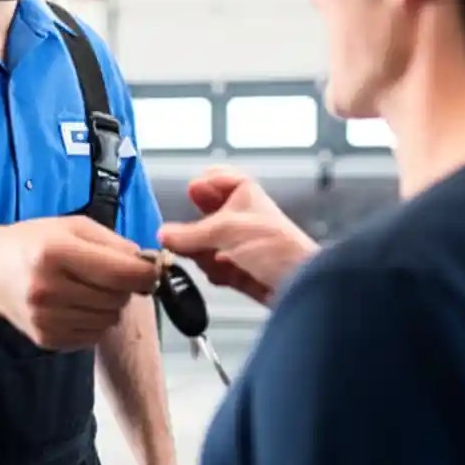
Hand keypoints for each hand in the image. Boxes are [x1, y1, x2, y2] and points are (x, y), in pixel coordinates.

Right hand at [0, 216, 159, 350]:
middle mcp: (49, 289)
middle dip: (125, 287)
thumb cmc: (34, 242)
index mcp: (57, 252)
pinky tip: (76, 304)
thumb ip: (114, 243)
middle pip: (118, 298)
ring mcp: (46, 318)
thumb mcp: (73, 226)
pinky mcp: (46, 339)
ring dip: (110, 305)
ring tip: (88, 288)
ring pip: (109, 320)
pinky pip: (93, 335)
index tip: (152, 270)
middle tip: (110, 274)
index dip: (146, 274)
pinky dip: (94, 321)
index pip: (121, 274)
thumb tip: (149, 264)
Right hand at [157, 166, 316, 305]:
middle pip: (204, 217)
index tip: (190, 194)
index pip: (217, 179)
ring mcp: (240, 244)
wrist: (301, 286)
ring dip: (205, 255)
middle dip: (196, 232)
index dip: (202, 186)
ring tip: (213, 260)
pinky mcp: (240, 269)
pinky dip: (215, 273)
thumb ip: (190, 234)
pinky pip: (214, 268)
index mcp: (245, 194)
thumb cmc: (279, 248)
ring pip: (205, 246)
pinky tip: (224, 275)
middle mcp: (242, 217)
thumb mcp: (226, 231)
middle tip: (183, 237)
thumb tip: (163, 235)